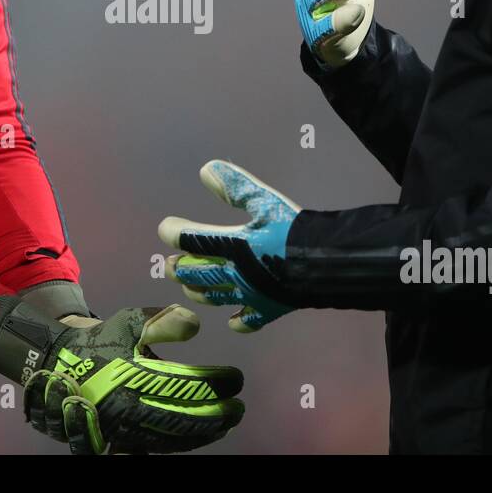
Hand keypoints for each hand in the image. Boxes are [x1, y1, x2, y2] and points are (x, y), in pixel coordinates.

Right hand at [20, 304, 244, 453]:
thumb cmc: (102, 342)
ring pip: (174, 438)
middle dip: (217, 415)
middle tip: (238, 406)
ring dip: (204, 433)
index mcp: (133, 377)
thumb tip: (196, 325)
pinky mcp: (121, 439)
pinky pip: (159, 446)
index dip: (216, 384)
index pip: (187, 386)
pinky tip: (201, 434)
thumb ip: (163, 321)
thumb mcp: (130, 322)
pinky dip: (183, 441)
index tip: (236, 378)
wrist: (62, 367)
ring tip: (226, 422)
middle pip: (185, 419)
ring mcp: (125, 428)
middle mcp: (130, 408)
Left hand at [158, 160, 301, 332]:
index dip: (174, 233)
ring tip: (189, 288)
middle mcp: (235, 273)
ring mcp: (250, 294)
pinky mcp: (269, 308)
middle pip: (198, 273)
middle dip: (181, 269)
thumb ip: (235, 186)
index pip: (192, 239)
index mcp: (232, 245)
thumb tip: (205, 169)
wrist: (326, 264)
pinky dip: (239, 322)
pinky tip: (232, 323)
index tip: (166, 228)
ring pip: (216, 297)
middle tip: (169, 267)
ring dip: (199, 292)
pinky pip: (250, 320)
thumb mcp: (264, 200)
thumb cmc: (293, 229)